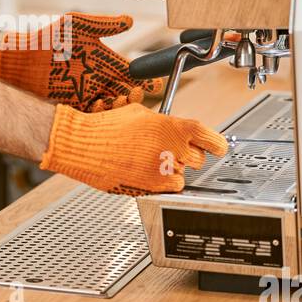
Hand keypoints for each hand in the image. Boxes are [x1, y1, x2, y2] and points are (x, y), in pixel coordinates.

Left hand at [0, 12, 163, 111]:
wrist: (21, 60)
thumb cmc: (48, 38)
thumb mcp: (77, 25)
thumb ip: (103, 24)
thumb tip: (130, 19)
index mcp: (103, 61)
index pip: (131, 73)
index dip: (145, 79)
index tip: (154, 83)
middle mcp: (98, 79)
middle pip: (126, 93)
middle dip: (135, 96)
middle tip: (135, 94)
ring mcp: (86, 94)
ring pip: (112, 106)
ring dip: (119, 106)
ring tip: (118, 100)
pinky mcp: (73, 107)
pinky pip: (93, 115)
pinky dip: (101, 114)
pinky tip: (101, 107)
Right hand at [40, 103, 227, 195]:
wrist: (83, 145)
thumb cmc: (106, 128)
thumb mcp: (140, 114)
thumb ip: (164, 124)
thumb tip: (175, 131)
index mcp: (172, 126)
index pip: (209, 137)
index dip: (217, 145)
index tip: (219, 148)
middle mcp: (172, 147)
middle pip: (198, 159)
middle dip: (187, 156)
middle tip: (169, 152)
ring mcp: (164, 169)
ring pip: (183, 174)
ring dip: (173, 170)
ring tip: (149, 161)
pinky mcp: (153, 186)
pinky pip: (171, 188)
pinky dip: (163, 184)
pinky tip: (145, 172)